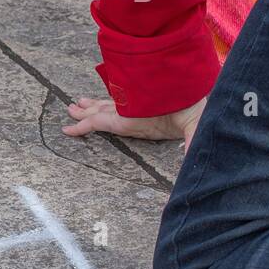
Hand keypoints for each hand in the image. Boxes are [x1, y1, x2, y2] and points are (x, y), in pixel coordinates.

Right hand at [62, 96, 206, 148]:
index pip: (99, 122)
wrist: (201, 83)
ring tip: (78, 102)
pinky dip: (109, 99)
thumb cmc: (196, 108)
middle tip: (69, 109)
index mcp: (132, 119)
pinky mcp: (143, 97)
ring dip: (93, 103)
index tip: (66, 130)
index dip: (82, 126)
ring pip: (109, 102)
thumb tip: (187, 185)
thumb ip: (190, 148)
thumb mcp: (193, 130)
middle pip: (100, 109)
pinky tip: (107, 98)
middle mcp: (130, 109)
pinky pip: (120, 97)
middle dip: (84, 111)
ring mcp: (136, 102)